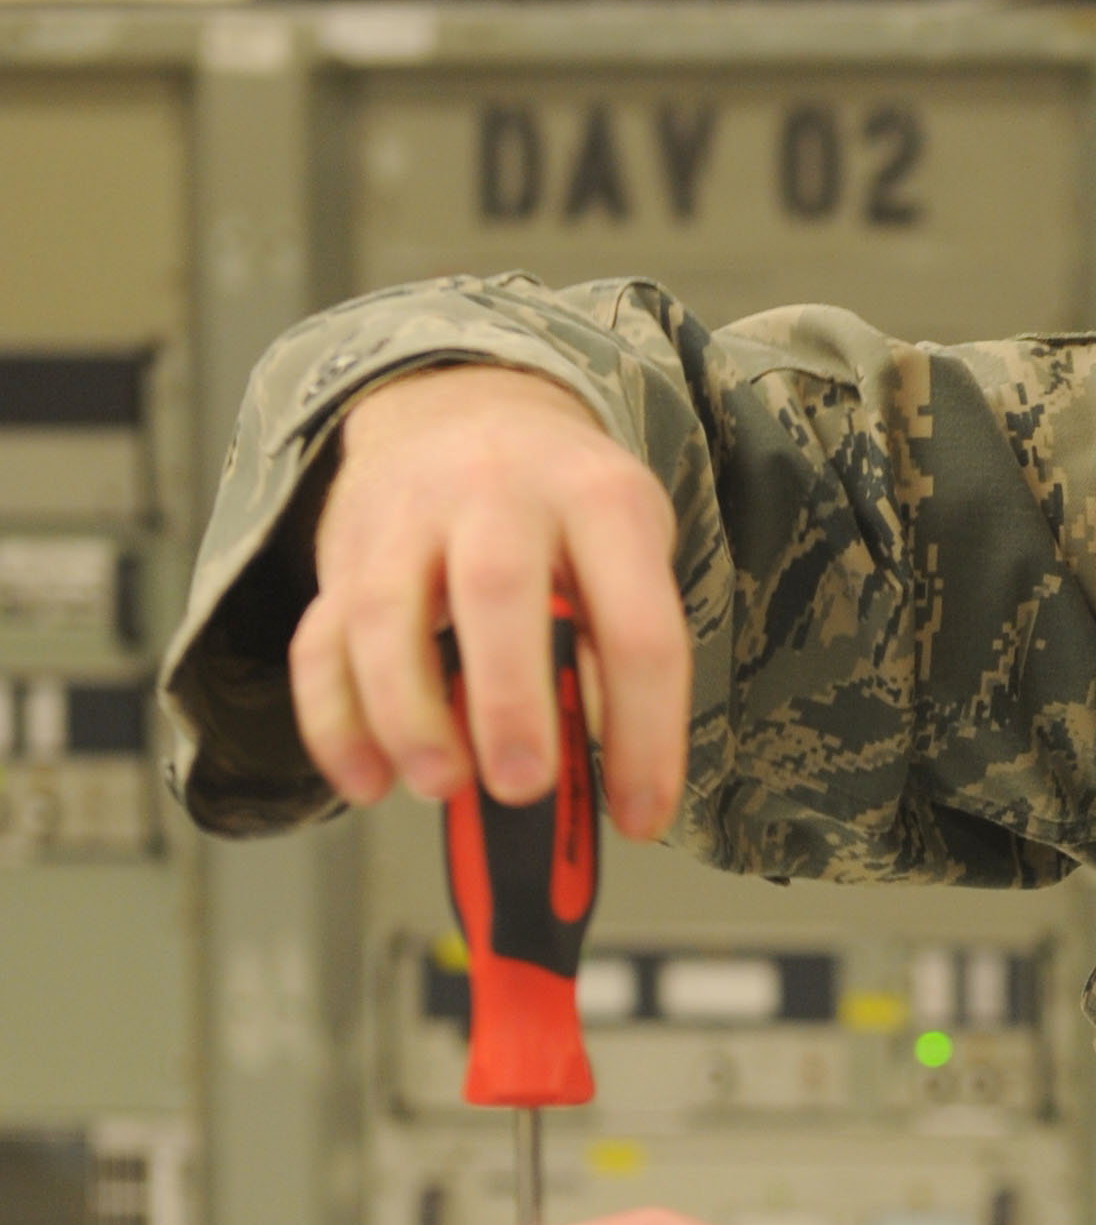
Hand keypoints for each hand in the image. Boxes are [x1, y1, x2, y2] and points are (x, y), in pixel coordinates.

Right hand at [290, 362, 692, 839]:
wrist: (464, 406)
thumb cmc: (564, 512)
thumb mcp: (625, 551)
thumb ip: (615, 655)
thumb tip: (603, 778)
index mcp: (599, 500)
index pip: (638, 626)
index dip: (645, 732)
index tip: (640, 818)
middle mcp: (500, 495)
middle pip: (497, 589)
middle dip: (508, 700)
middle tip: (521, 787)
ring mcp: (409, 518)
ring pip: (384, 612)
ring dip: (407, 713)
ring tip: (440, 786)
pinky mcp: (344, 554)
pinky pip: (320, 640)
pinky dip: (334, 721)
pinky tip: (366, 781)